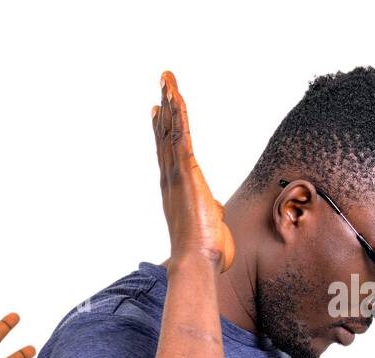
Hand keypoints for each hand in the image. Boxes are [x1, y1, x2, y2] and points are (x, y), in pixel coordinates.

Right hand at [152, 70, 234, 271]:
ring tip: (167, 79)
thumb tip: (216, 209)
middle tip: (162, 84)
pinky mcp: (187, 172)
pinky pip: (182, 136)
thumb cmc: (204, 252)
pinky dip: (178, 115)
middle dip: (165, 107)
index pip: (167, 152)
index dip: (162, 129)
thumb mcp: (210, 226)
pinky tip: (176, 97)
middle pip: (165, 135)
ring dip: (170, 103)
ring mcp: (177, 174)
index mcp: (175, 190)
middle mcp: (171, 179)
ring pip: (172, 130)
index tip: (158, 109)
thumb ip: (211, 212)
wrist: (196, 261)